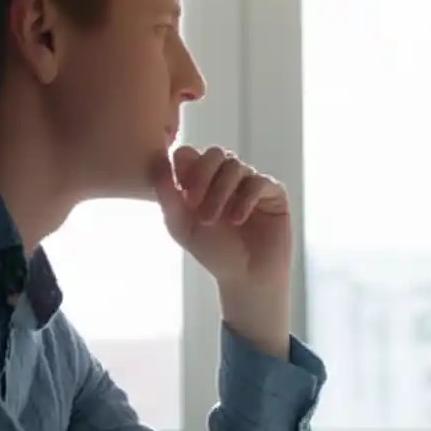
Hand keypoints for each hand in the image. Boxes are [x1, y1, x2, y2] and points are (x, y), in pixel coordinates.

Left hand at [151, 146, 292, 356]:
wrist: (246, 277)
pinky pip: (258, 181)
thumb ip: (166, 196)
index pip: (190, 154)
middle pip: (213, 153)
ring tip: (214, 220)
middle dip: (201, 176)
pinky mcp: (273, 193)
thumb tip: (158, 163)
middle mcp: (227, 177)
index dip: (184, 168)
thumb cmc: (213, 252)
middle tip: (193, 204)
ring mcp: (251, 182)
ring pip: (234, 166)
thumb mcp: (180, 225)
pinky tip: (237, 220)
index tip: (181, 195)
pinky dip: (244, 199)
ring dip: (220, 192)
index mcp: (202, 180)